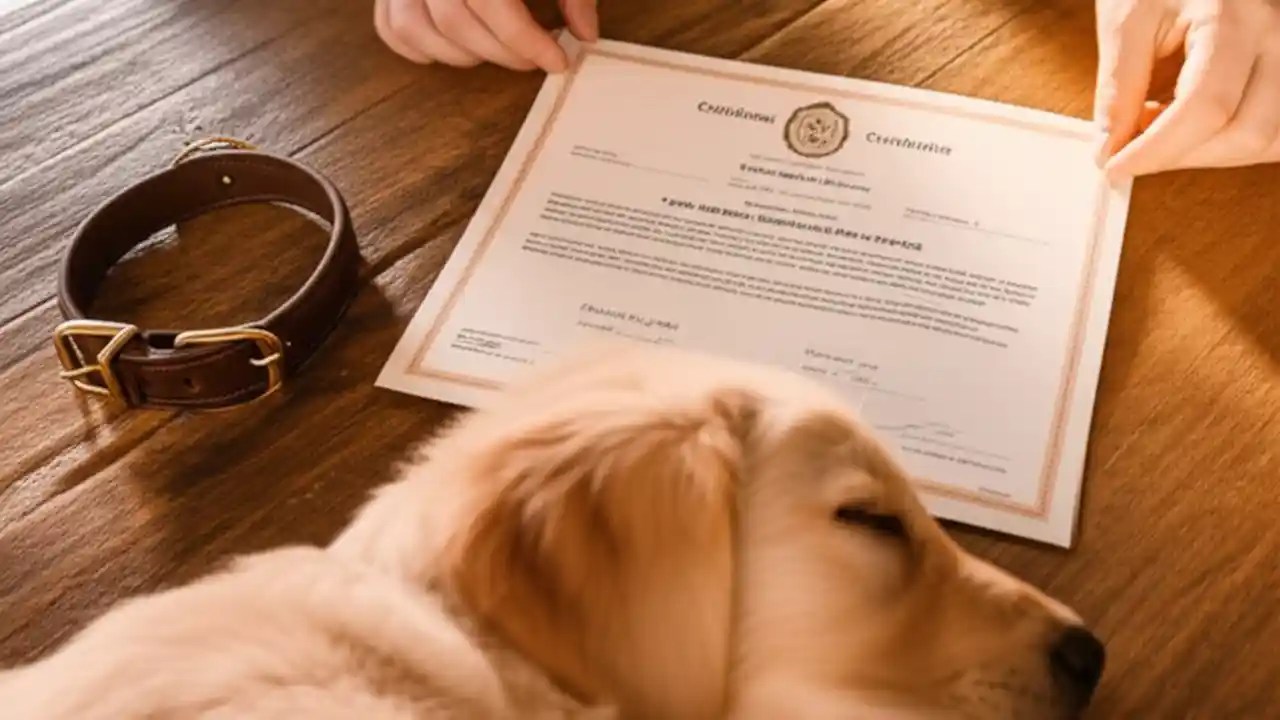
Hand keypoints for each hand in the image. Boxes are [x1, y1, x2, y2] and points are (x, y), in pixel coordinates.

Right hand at [374, 0, 598, 71]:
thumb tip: (585, 34)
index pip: (492, 4)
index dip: (527, 41)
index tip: (557, 60)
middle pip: (454, 20)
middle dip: (501, 52)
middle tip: (532, 59)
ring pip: (415, 26)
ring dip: (460, 55)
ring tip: (495, 51)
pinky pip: (389, 25)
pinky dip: (418, 48)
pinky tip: (454, 49)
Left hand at [1093, 0, 1279, 177]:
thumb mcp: (1124, 24)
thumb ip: (1116, 90)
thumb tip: (1109, 150)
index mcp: (1231, 18)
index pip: (1205, 106)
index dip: (1157, 150)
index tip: (1114, 167)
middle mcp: (1275, 37)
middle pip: (1246, 131)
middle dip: (1183, 156)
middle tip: (1135, 150)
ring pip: (1268, 140)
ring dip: (1210, 155)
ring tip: (1167, 131)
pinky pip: (1276, 133)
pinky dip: (1235, 147)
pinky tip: (1198, 131)